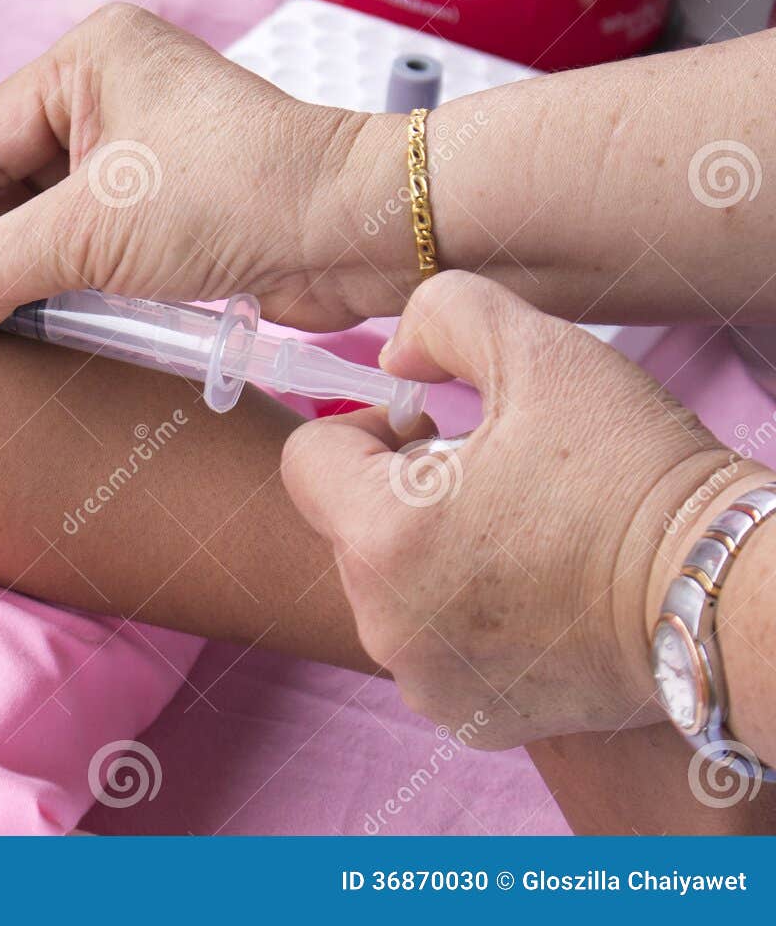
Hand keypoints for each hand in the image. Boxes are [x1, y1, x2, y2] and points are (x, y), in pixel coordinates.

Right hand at [0, 4, 383, 337]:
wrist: (357, 228)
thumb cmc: (235, 197)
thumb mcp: (92, 231)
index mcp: (87, 60)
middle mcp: (111, 90)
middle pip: (4, 172)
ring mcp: (143, 144)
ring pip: (44, 206)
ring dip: (3, 260)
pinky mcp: (170, 197)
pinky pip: (85, 232)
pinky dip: (50, 270)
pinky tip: (13, 308)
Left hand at [280, 270, 765, 747]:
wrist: (726, 593)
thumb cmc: (632, 474)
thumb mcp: (541, 351)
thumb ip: (442, 317)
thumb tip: (395, 357)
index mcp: (380, 535)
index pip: (307, 461)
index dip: (365, 428)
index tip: (429, 429)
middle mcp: (385, 622)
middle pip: (348, 527)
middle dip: (402, 493)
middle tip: (492, 478)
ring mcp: (426, 679)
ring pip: (389, 586)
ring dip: (431, 553)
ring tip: (520, 533)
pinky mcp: (470, 716)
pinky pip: (432, 644)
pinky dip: (464, 615)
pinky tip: (534, 589)